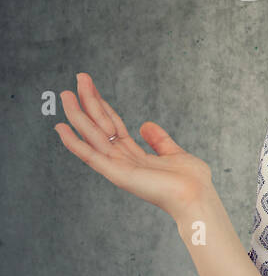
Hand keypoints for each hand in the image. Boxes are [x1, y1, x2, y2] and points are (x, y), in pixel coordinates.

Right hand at [53, 72, 214, 219]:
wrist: (197, 197)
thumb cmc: (191, 181)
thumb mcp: (175, 153)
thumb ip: (159, 140)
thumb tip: (145, 125)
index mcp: (135, 155)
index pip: (112, 125)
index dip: (102, 105)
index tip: (90, 86)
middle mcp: (122, 160)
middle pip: (100, 125)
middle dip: (89, 102)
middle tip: (78, 78)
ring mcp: (117, 167)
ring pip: (92, 136)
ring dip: (77, 115)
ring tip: (65, 94)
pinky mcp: (117, 174)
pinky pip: (90, 156)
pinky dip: (74, 143)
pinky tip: (61, 128)